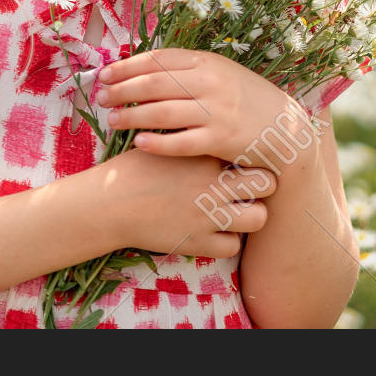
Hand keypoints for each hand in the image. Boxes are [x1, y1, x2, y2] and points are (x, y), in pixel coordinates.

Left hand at [97, 48, 315, 168]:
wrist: (286, 129)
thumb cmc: (248, 101)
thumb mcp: (222, 74)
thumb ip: (190, 70)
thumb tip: (147, 67)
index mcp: (208, 62)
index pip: (158, 59)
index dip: (127, 66)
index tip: (104, 74)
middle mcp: (211, 82)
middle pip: (154, 83)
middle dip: (122, 90)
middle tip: (100, 98)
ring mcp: (217, 111)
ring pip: (162, 111)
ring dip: (132, 115)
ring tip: (112, 121)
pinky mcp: (222, 139)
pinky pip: (181, 142)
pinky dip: (158, 142)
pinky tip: (138, 143)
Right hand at [101, 147, 275, 258]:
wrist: (109, 203)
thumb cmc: (135, 169)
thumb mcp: (164, 142)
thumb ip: (193, 138)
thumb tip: (213, 129)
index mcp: (205, 156)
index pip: (250, 152)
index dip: (253, 155)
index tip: (249, 158)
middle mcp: (212, 185)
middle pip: (266, 183)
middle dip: (262, 184)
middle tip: (248, 186)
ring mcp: (208, 215)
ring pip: (258, 218)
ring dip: (250, 215)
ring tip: (236, 210)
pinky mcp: (198, 242)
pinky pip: (233, 246)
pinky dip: (228, 240)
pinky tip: (215, 231)